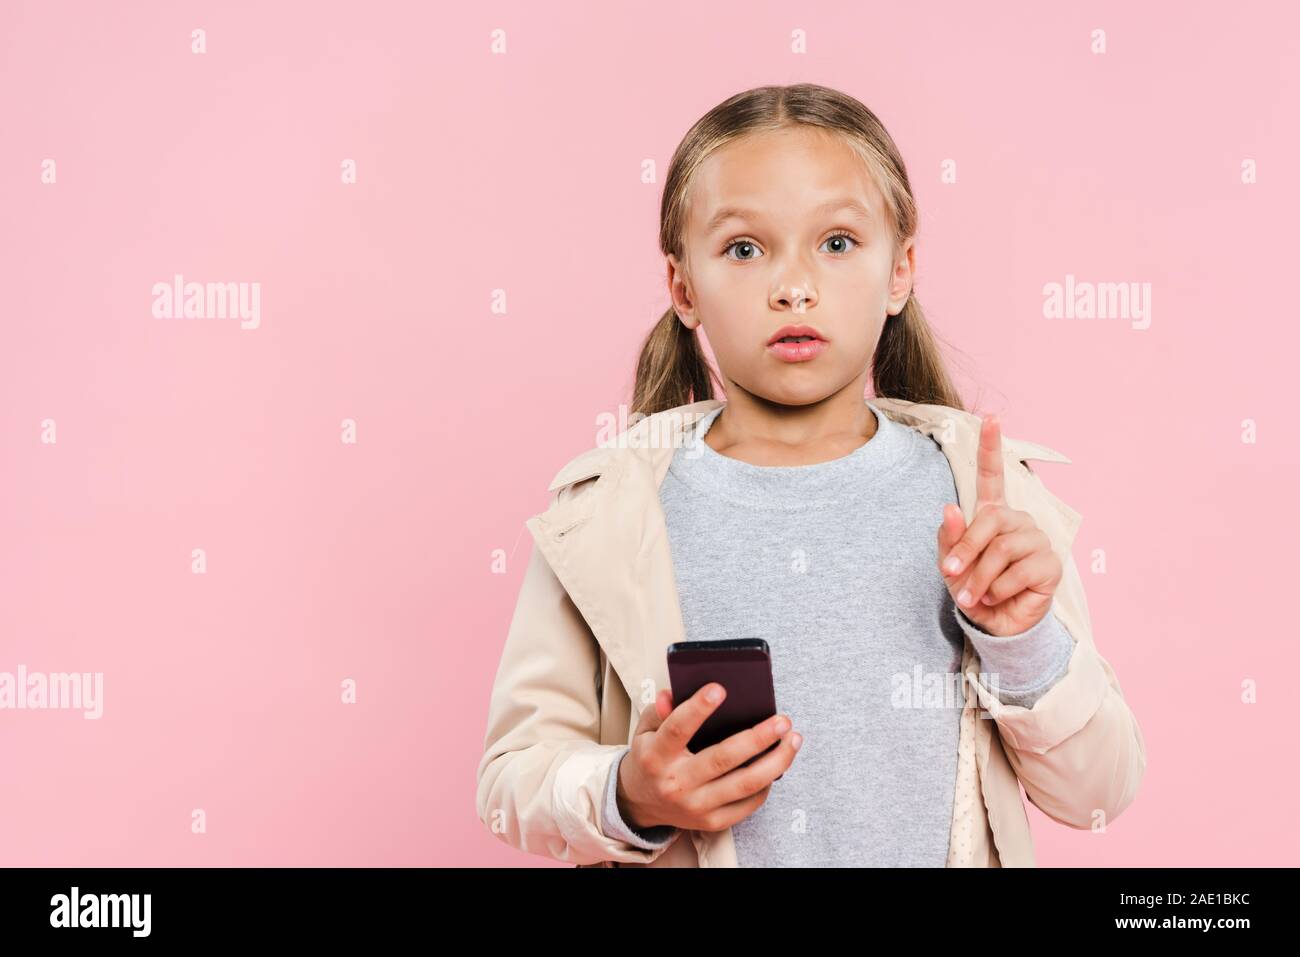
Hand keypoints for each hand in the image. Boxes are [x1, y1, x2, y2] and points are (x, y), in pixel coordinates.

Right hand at [616, 684, 801, 832]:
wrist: (641, 804)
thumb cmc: (650, 759)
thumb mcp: (645, 731)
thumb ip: (659, 710)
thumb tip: (673, 693)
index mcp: (656, 756)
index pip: (678, 729)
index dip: (698, 709)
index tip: (720, 688)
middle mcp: (676, 784)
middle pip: (723, 759)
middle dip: (757, 738)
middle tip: (782, 721)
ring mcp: (696, 806)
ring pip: (744, 784)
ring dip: (775, 762)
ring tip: (793, 740)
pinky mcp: (712, 822)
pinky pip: (748, 804)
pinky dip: (767, 783)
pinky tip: (778, 763)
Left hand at [936, 414, 1061, 636]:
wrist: (993, 623)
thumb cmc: (972, 588)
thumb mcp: (951, 564)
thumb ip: (949, 538)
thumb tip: (950, 507)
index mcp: (993, 514)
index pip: (993, 476)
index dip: (992, 447)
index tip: (991, 418)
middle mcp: (1018, 521)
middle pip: (991, 521)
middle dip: (966, 549)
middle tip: (949, 573)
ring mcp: (1037, 540)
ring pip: (1003, 549)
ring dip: (980, 577)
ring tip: (973, 595)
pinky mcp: (1051, 565)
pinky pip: (1020, 571)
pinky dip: (999, 589)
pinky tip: (997, 597)